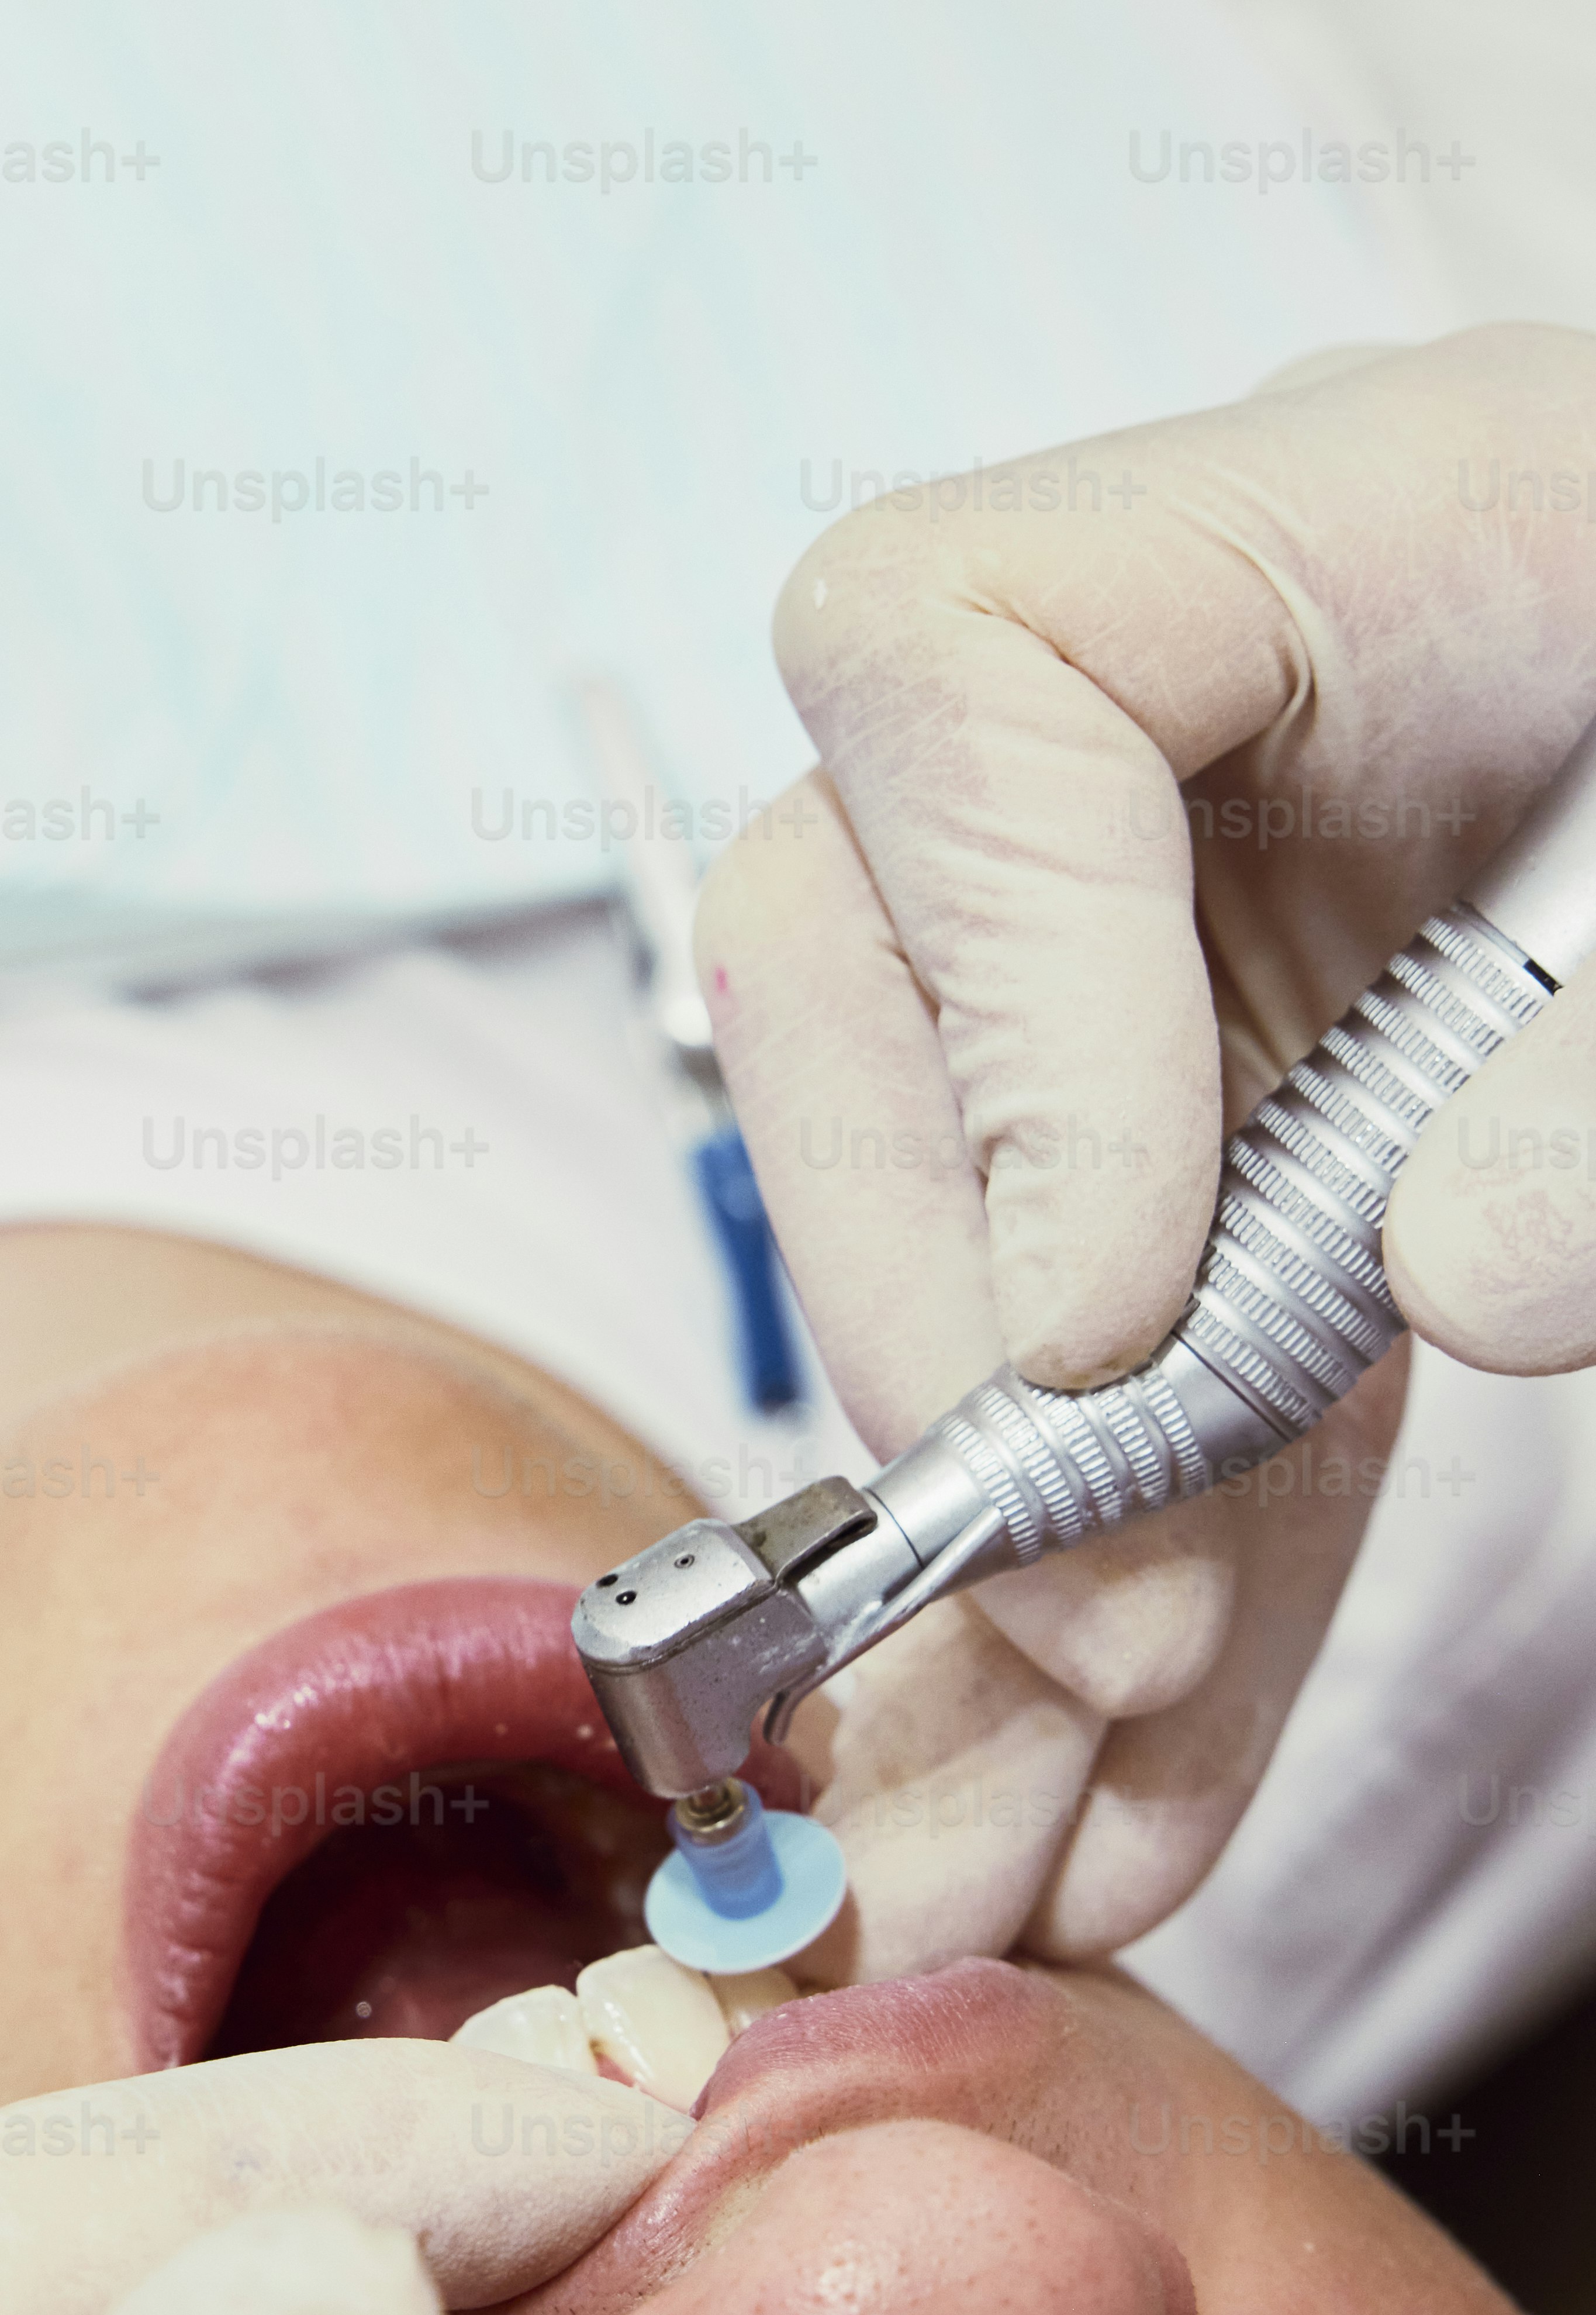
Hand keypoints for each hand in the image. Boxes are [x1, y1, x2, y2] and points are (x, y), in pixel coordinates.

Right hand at [693, 323, 1595, 1979]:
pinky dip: (1159, 1551)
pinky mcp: (1266, 1096)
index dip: (994, 997)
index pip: (966, 650)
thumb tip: (1458, 1280)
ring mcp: (1209, 901)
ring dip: (1005, 1512)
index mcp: (1364, 502)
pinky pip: (1157, 1326)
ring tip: (1043, 1812)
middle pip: (856, 948)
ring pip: (946, 1181)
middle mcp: (1217, 695)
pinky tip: (1150, 1770)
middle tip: (1084, 1609)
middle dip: (932, 1317)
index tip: (1104, 1311)